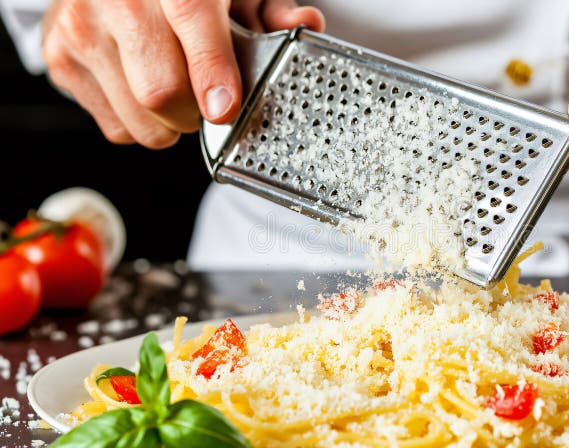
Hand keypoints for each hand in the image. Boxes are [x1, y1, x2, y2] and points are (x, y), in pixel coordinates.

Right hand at [42, 0, 323, 148]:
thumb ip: (270, 12)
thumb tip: (305, 24)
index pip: (191, 19)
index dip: (212, 71)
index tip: (225, 109)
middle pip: (161, 90)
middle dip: (195, 116)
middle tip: (207, 106)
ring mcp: (81, 27)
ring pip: (138, 119)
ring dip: (170, 127)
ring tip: (175, 94)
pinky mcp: (59, 58)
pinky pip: (114, 128)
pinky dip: (139, 124)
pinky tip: (141, 89)